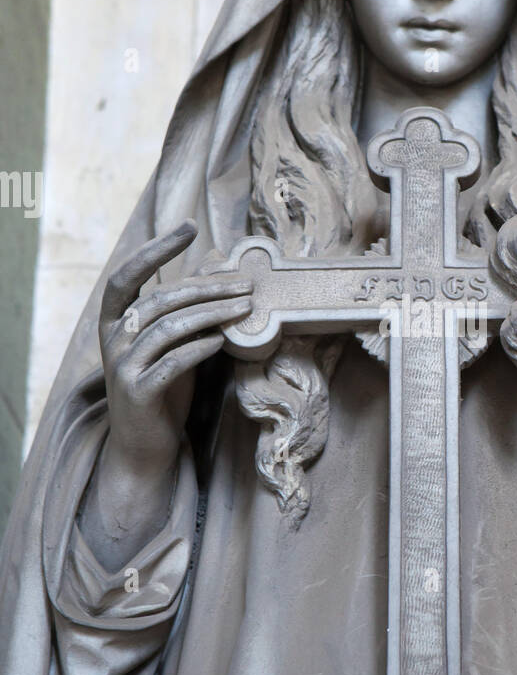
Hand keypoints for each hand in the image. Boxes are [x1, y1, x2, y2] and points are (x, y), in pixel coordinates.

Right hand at [98, 219, 251, 476]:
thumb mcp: (176, 341)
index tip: (188, 227)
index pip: (127, 275)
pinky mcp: (137, 393)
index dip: (155, 249)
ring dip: (211, 315)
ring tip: (245, 308)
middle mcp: (113, 341)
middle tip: (246, 283)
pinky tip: (223, 341)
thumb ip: (188, 305)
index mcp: (115, 322)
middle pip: (160, 301)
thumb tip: (215, 259)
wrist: (145, 447)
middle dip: (206, 288)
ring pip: (168, 328)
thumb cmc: (164, 388)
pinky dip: (199, 348)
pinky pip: (171, 362)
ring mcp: (122, 368)